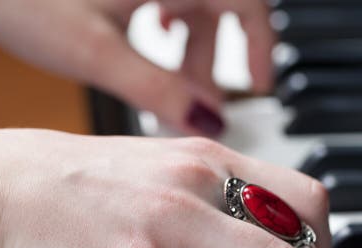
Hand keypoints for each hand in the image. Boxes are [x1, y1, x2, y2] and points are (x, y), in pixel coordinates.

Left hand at [0, 0, 274, 135]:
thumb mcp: (100, 55)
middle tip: (198, 104)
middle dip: (211, 61)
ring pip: (190, 6)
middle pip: (219, 10)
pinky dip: (166, 25)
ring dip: (187, 49)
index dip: (260, 44)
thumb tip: (208, 121)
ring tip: (162, 84)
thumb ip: (159, 90)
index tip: (258, 84)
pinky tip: (145, 41)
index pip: (247, 1)